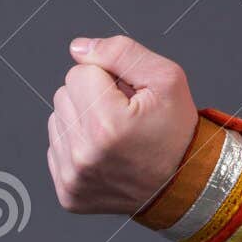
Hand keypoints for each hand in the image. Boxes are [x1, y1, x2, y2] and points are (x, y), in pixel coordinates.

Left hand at [47, 35, 198, 214]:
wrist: (185, 183)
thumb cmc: (177, 130)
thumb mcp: (166, 78)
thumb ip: (121, 52)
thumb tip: (78, 48)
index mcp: (106, 124)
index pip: (79, 72)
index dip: (108, 78)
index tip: (129, 98)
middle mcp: (84, 155)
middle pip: (64, 94)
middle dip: (92, 97)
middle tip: (124, 116)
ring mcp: (73, 178)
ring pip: (57, 120)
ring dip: (83, 120)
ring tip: (114, 135)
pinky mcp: (68, 193)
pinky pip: (56, 149)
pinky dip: (78, 145)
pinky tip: (104, 153)